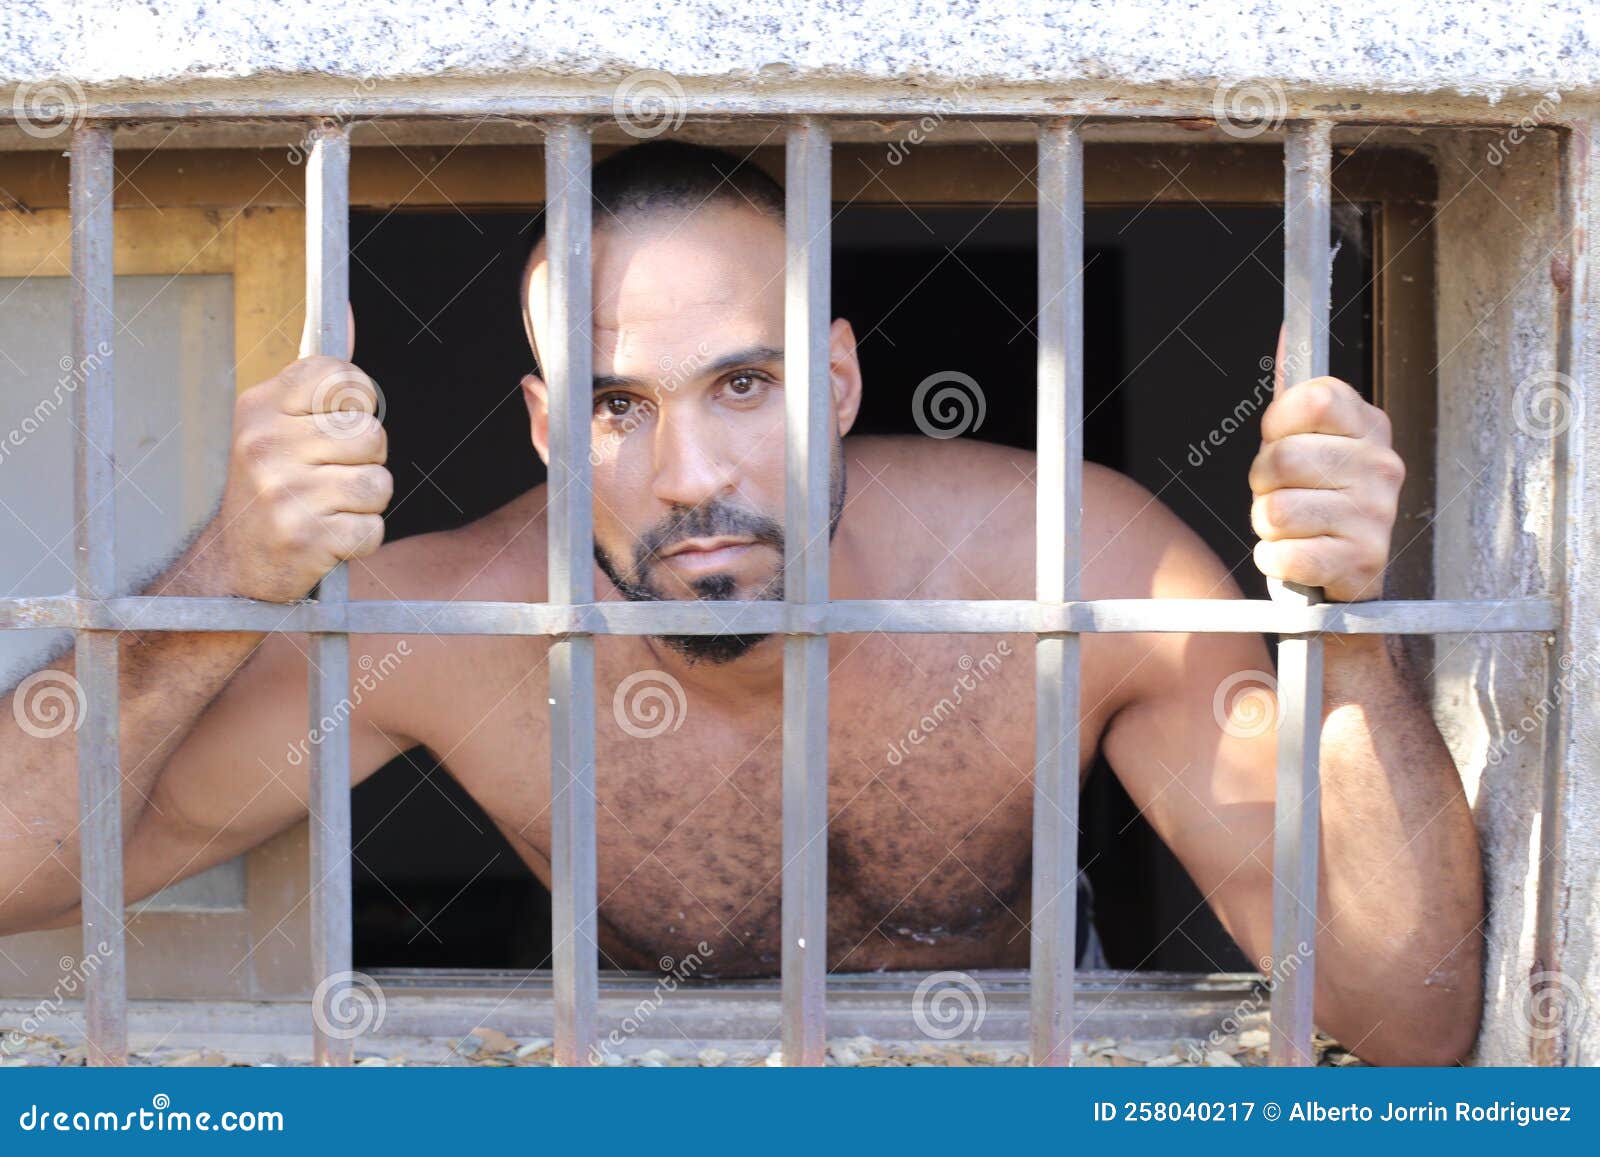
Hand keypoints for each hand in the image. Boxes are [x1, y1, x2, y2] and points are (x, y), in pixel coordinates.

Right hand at [205, 328, 390, 601]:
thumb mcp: (278, 424)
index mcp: (260, 408)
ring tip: (329, 507)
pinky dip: (360, 539)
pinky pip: (372, 529)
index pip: (341, 375)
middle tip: (328, 477)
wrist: (233, 563)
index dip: (357, 401)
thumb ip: (319, 380)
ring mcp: (283, 493)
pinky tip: (327, 537)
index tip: (338, 423)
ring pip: (378, 483)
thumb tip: (347, 311)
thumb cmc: (271, 486)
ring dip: (365, 502)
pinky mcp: (302, 538)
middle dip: (364, 460)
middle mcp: (265, 445)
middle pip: (371, 434)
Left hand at [1248, 324, 1403, 602]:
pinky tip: (1295, 554)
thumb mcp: (1311, 442)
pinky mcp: (1363, 561)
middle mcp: (1382, 466)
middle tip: (1284, 493)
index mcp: (1370, 427)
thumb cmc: (1320, 500)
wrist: (1346, 573)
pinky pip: (1284, 554)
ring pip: (1275, 510)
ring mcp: (1376, 515)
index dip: (1278, 422)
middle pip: (1281, 458)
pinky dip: (1274, 559)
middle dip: (1263, 483)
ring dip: (1267, 524)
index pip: (1312, 397)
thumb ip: (1297, 397)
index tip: (1280, 440)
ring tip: (1294, 526)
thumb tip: (1286, 330)